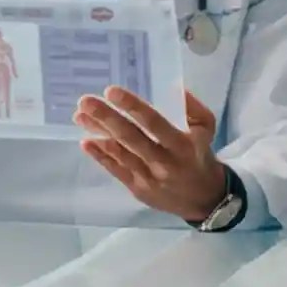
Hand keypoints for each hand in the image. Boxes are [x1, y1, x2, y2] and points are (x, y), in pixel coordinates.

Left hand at [74, 87, 226, 222]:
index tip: (111, 91)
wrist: (204, 199)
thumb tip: (173, 87)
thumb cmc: (200, 155)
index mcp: (181, 145)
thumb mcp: (207, 127)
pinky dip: (100, 156)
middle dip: (106, 118)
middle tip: (85, 101)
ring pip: (119, 153)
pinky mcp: (138, 189)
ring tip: (80, 115)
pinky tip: (86, 141)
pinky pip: (116, 170)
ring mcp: (148, 178)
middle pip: (131, 138)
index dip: (132, 106)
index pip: (154, 123)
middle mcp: (163, 162)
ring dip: (98, 133)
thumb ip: (192, 106)